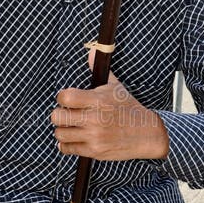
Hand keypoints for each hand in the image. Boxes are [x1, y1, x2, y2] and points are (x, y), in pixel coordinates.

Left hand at [51, 69, 168, 160]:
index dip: (62, 97)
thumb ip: (100, 70)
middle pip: (57, 116)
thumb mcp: (115, 87)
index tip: (67, 100)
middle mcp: (94, 118)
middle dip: (59, 114)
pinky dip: (67, 144)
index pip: (65, 97)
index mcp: (98, 100)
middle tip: (66, 114)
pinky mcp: (95, 151)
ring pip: (59, 134)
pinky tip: (74, 139)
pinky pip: (67, 149)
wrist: (146, 133)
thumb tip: (92, 51)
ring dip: (62, 130)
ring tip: (70, 128)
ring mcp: (94, 136)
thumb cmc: (129, 108)